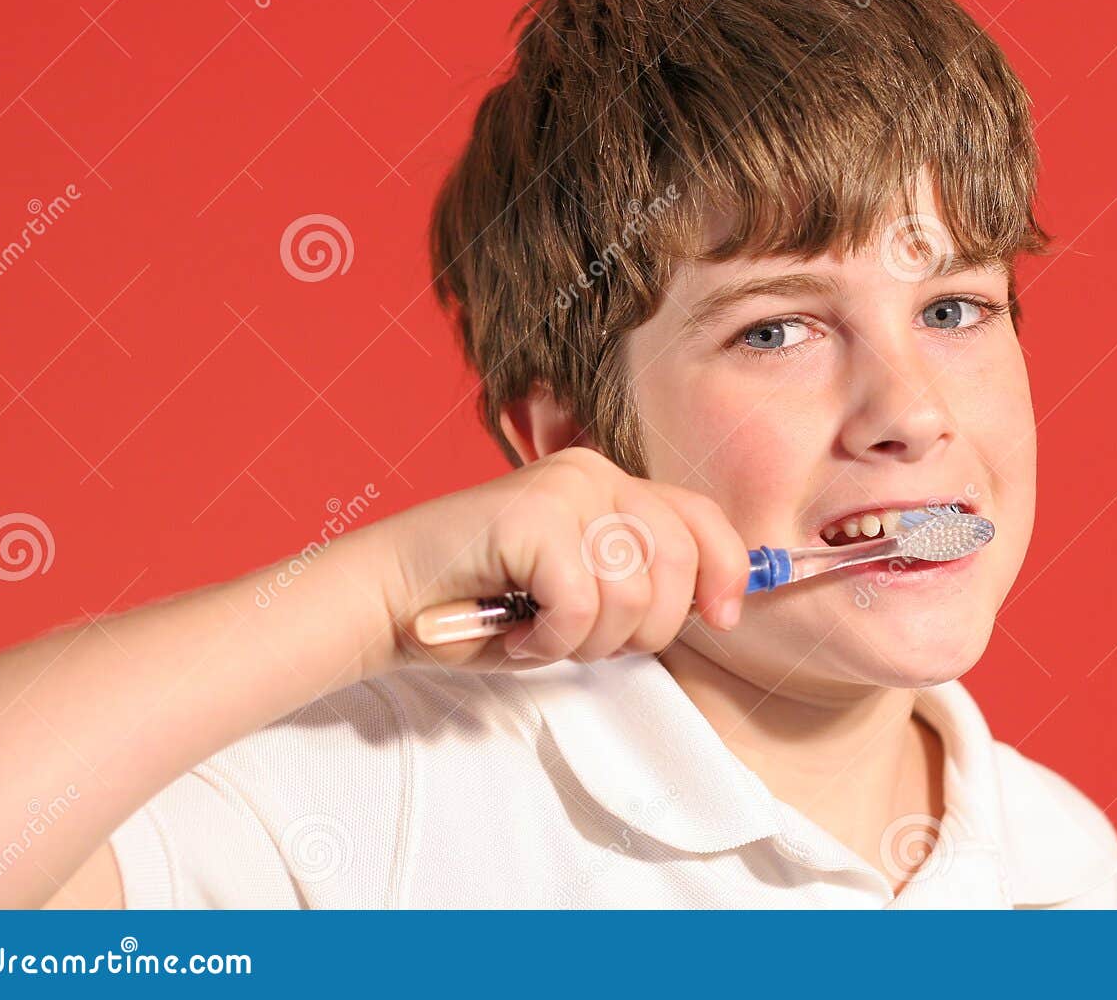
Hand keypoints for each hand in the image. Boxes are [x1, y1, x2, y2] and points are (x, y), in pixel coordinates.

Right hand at [367, 448, 749, 673]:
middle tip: (588, 642)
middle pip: (678, 562)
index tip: (723, 619)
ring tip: (540, 632)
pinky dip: (550, 640)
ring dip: (588, 642)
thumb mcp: (583, 591)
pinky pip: (581, 605)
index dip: (728, 571)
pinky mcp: (533, 515)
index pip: (701, 517)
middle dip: (647, 629)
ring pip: (634, 594)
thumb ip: (639, 582)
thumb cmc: (482, 605)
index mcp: (613, 486)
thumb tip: (717, 605)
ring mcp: (564, 489)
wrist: (388, 597)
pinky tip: (516, 632)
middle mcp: (595, 474)